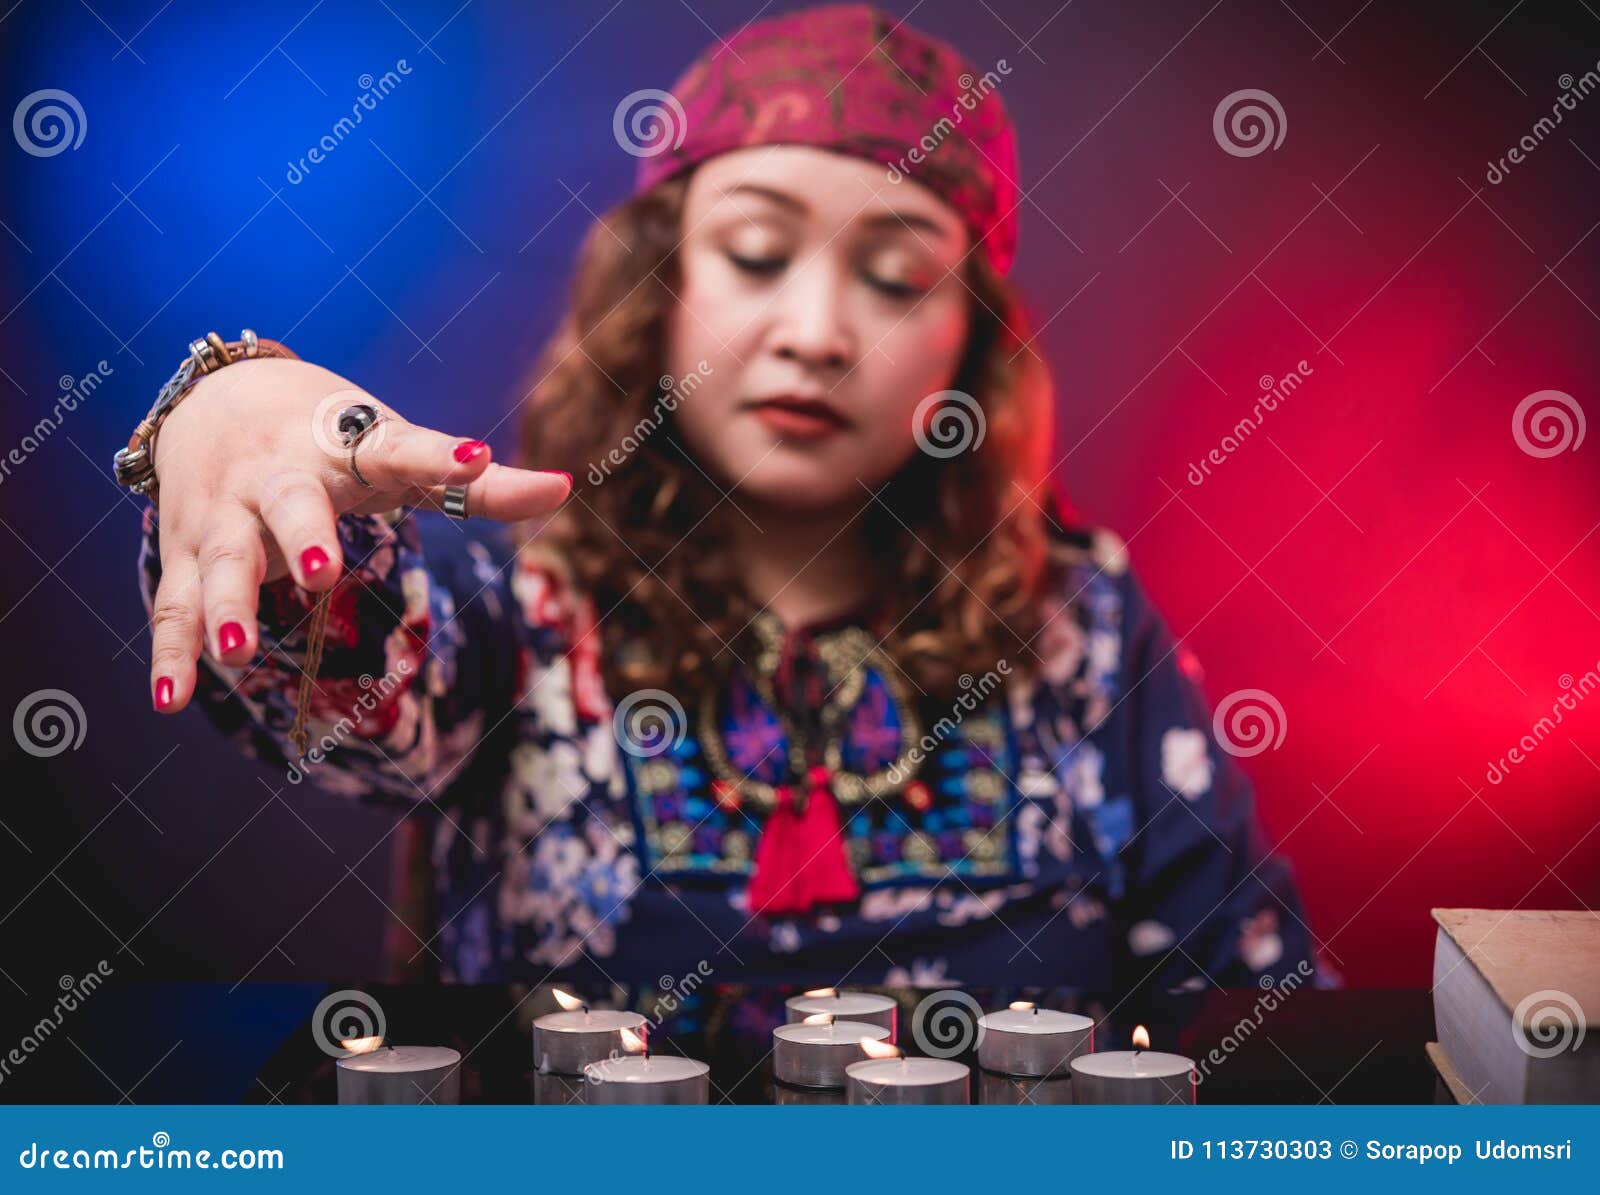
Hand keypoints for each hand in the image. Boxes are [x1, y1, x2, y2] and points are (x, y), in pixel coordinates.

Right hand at [145, 356, 569, 712]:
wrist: (217, 396)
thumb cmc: (335, 437)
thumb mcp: (400, 450)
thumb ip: (480, 487)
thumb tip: (569, 487)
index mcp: (345, 447)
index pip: (398, 448)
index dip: (439, 457)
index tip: (476, 456)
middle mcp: (280, 475)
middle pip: (290, 503)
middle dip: (302, 534)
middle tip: (320, 570)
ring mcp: (226, 513)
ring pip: (223, 557)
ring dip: (228, 602)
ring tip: (237, 650)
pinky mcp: (186, 551)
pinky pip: (174, 602)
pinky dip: (172, 650)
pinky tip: (172, 699)